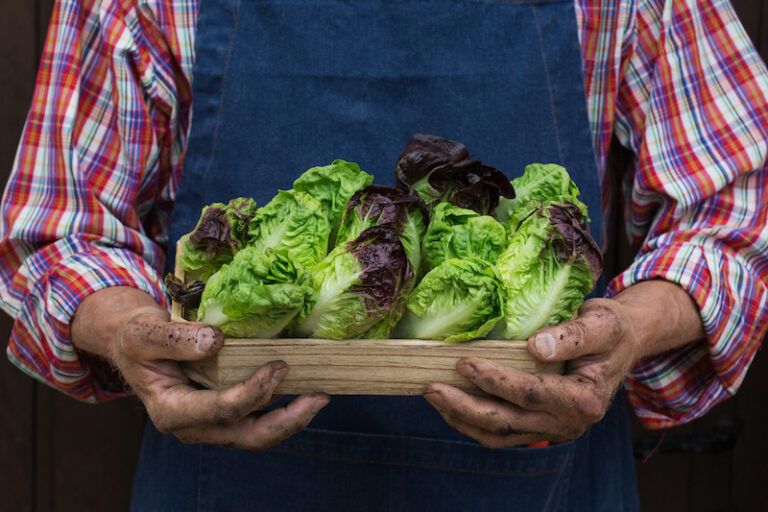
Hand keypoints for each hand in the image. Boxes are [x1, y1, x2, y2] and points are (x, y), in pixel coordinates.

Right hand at [72, 287, 328, 450]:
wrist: (134, 344)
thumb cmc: (136, 338)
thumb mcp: (144, 333)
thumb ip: (175, 339)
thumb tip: (215, 341)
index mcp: (171, 411)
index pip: (221, 411)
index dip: (253, 391)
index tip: (279, 365)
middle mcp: (194, 427)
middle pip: (248, 436)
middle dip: (287, 420)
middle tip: (319, 396)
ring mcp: (211, 425)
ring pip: (257, 435)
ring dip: (292, 420)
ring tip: (321, 397)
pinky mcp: (225, 415)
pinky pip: (258, 420)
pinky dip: (283, 410)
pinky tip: (305, 391)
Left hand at [423, 281, 704, 447]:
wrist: (620, 343)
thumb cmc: (609, 328)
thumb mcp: (601, 322)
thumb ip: (572, 335)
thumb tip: (537, 347)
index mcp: (584, 399)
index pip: (530, 394)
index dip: (495, 380)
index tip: (464, 363)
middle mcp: (568, 423)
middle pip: (507, 421)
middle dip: (465, 406)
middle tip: (431, 387)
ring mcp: (553, 429)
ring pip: (500, 434)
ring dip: (462, 418)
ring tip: (432, 396)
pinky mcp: (540, 427)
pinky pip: (502, 434)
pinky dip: (473, 423)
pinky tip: (451, 407)